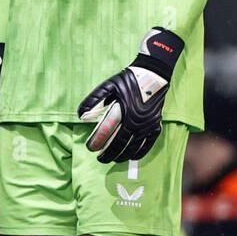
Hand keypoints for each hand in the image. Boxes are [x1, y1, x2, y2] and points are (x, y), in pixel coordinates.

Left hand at [77, 28, 183, 163]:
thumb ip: (94, 99)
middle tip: (100, 159)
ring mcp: (147, 124)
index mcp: (125, 110)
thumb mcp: (108, 85)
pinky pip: (148, 144)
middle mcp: (137, 119)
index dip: (98, 141)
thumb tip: (80, 115)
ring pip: (134, 146)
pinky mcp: (156, 125)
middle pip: (121, 143)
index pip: (109, 131)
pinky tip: (131, 157)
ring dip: (122, 156)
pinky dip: (139, 152)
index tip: (90, 149)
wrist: (153, 75)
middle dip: (109, 153)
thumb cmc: (128, 80)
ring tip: (112, 160)